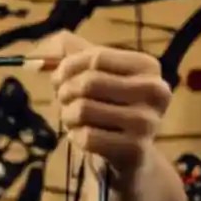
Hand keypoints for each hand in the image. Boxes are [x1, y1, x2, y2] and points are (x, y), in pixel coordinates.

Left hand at [32, 31, 171, 180]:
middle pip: (88, 83)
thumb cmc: (109, 106)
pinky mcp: (135, 149)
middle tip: (63, 101)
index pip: (95, 58)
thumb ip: (73, 52)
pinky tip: (83, 137)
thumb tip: (45, 48)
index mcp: (148, 67)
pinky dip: (76, 137)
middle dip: (65, 93)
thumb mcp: (99, 73)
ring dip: (67, 116)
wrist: (130, 152)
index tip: (58, 78)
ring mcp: (147, 122)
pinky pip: (86, 137)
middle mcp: (155, 91)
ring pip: (83, 110)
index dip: (67, 68)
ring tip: (73, 119)